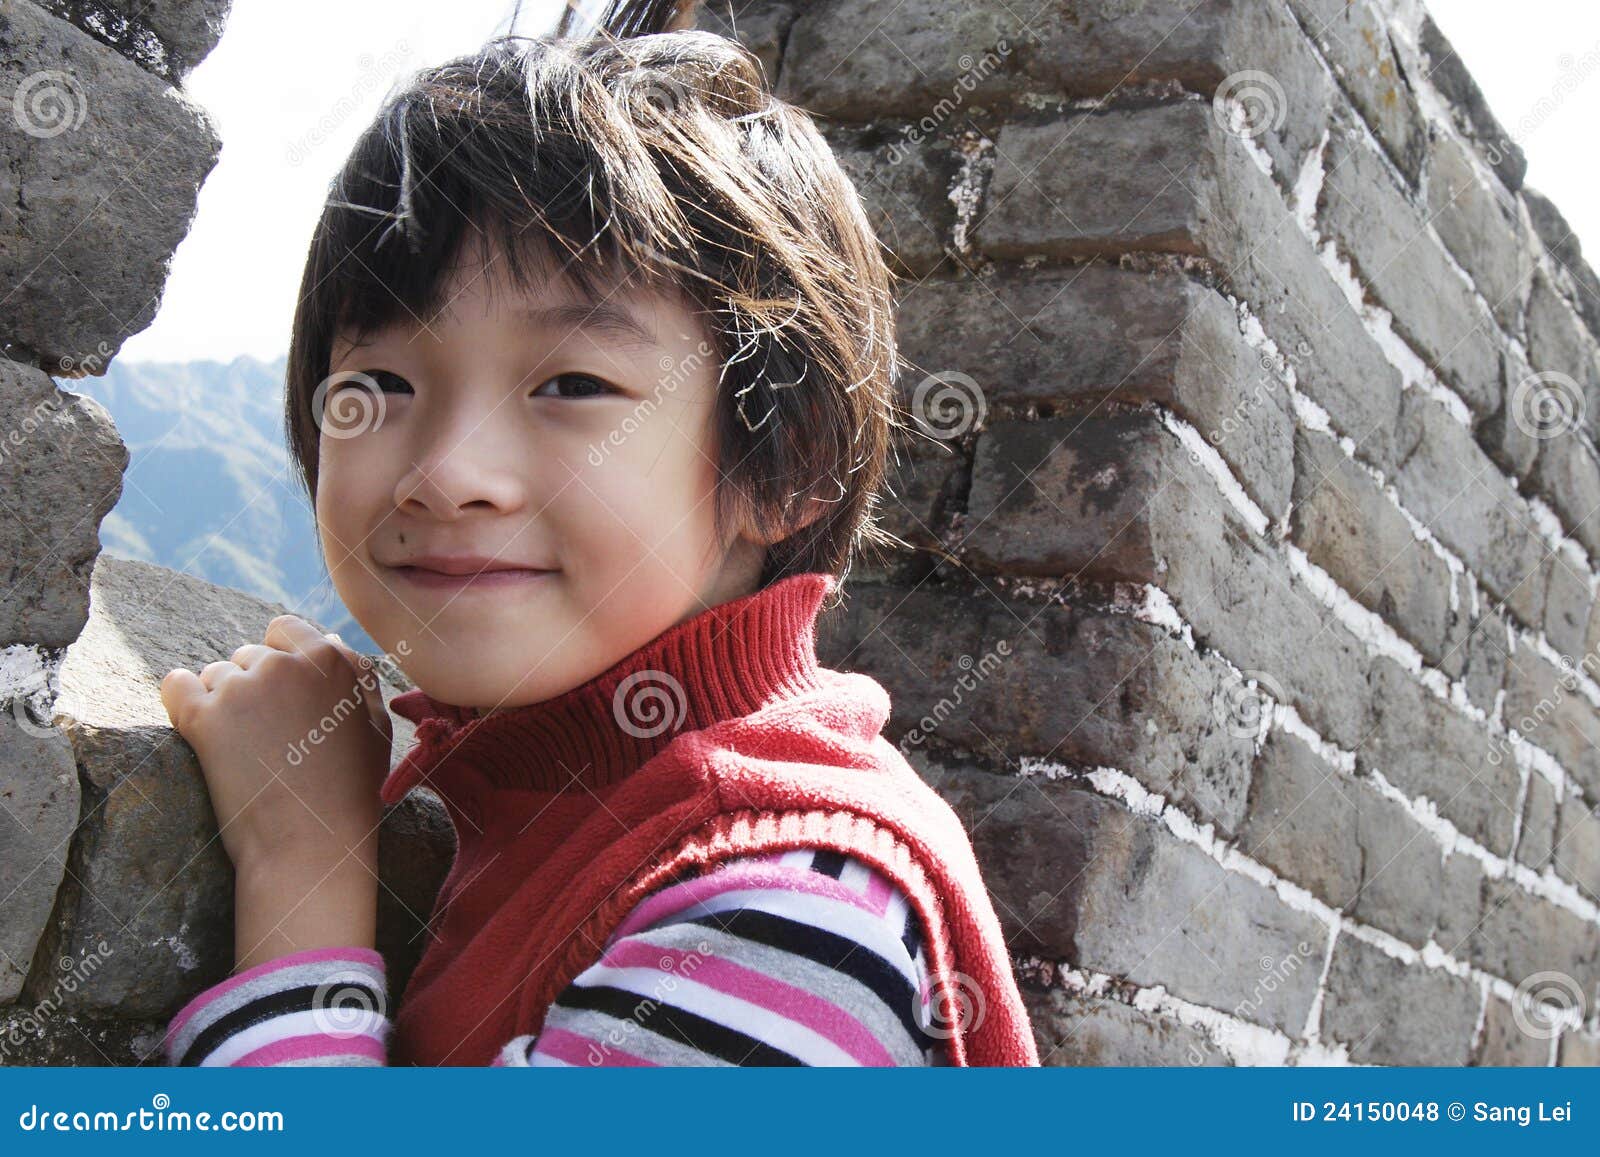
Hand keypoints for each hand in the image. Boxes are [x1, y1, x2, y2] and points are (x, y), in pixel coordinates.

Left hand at [159, 614, 391, 878]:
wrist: (309, 846)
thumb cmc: (349, 794)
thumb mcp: (374, 728)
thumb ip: (356, 678)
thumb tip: (328, 641)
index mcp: (333, 660)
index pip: (286, 629)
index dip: (281, 659)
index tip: (282, 695)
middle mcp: (287, 663)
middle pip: (250, 654)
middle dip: (252, 685)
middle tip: (264, 734)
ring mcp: (243, 687)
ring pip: (216, 675)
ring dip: (222, 701)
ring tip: (241, 748)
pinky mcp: (204, 715)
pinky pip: (175, 684)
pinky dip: (180, 700)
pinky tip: (197, 726)